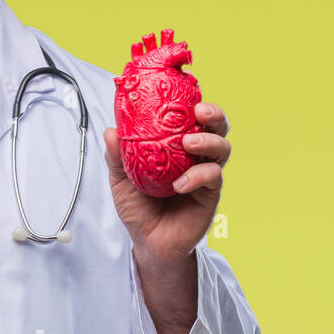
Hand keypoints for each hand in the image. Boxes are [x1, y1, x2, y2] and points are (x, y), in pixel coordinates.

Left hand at [101, 101, 230, 261]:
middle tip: (201, 111)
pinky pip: (213, 177)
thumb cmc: (138, 206)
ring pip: (222, 148)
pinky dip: (198, 176)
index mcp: (176, 145)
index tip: (186, 91)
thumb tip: (111, 130)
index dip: (192, 102)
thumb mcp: (120, 179)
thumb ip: (117, 156)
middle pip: (216, 127)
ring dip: (209, 140)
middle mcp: (195, 156)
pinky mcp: (210, 194)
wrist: (148, 241)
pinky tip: (180, 184)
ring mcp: (205, 174)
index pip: (190, 118)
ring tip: (190, 142)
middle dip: (214, 114)